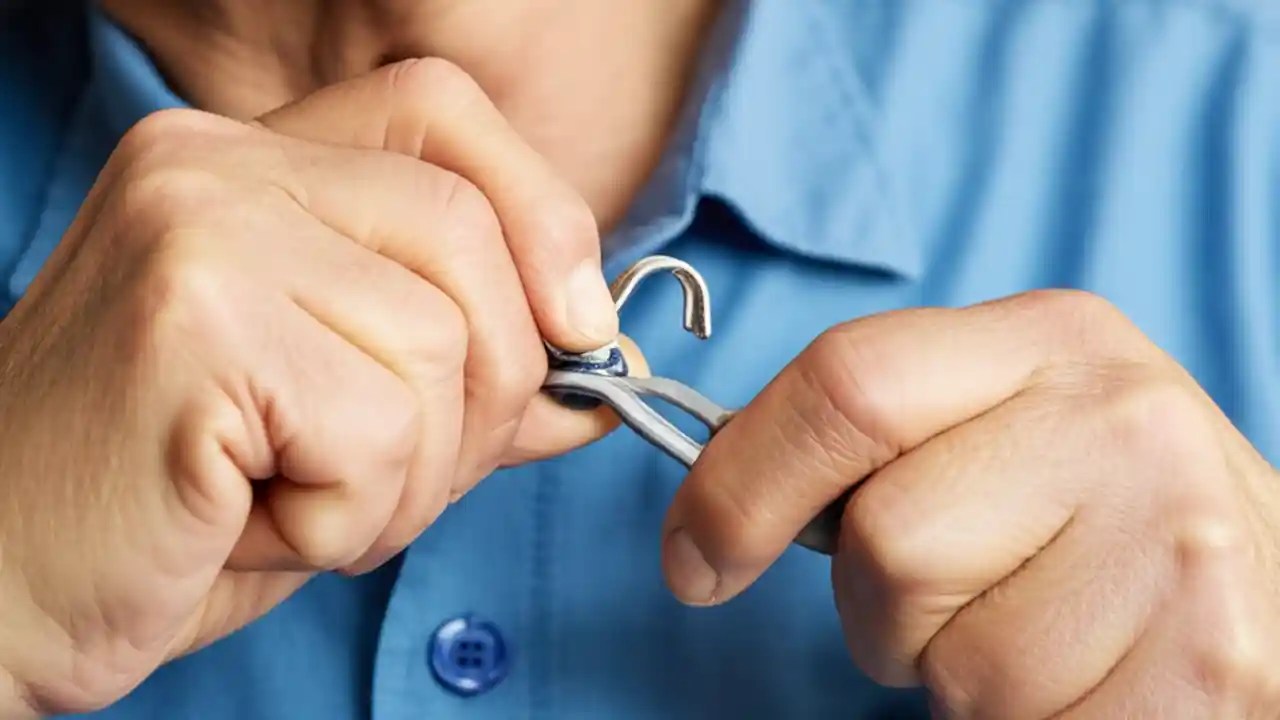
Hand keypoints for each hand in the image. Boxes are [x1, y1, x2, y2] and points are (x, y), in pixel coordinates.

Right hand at [0, 58, 628, 715]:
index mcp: (247, 162)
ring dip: (408, 477)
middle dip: (490, 389)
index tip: (576, 327)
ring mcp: (196, 229)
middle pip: (472, 234)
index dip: (543, 213)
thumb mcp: (346, 421)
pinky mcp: (191, 322)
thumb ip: (470, 372)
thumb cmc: (172, 507)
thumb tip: (598, 363)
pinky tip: (257, 522)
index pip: (443, 109)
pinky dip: (352, 517)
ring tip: (300, 504)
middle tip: (388, 477)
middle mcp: (212, 166)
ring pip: (441, 345)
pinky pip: (379, 428)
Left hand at [663, 290, 1279, 717]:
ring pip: (950, 660)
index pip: (848, 384)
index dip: (740, 482)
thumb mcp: (1004, 427)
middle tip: (955, 603)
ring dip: (956, 675)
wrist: (1274, 586)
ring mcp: (1179, 545)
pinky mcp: (1208, 670)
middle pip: (885, 542)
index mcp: (1051, 339)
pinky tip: (1079, 682)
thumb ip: (883, 436)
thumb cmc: (1099, 515)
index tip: (694, 558)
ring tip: (1039, 635)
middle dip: (879, 609)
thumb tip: (714, 502)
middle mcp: (1124, 422)